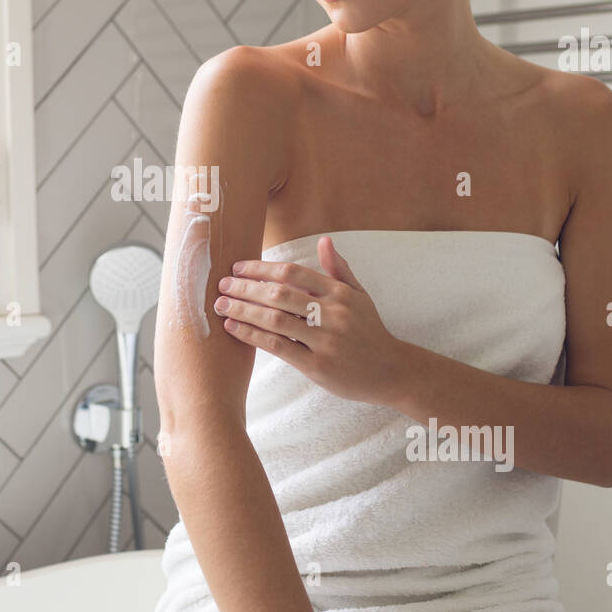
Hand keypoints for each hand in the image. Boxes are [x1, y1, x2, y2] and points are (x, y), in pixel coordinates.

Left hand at [213, 235, 408, 405]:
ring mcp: (325, 341)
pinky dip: (252, 335)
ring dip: (243, 310)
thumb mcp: (360, 296)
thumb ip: (338, 269)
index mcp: (340, 293)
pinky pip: (278, 347)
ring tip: (220, 305)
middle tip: (221, 284)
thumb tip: (324, 240)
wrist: (391, 371)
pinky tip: (234, 328)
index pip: (293, 273)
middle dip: (246, 288)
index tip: (239, 267)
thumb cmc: (370, 331)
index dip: (262, 267)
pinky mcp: (318, 366)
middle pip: (279, 294)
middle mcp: (333, 314)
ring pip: (275, 320)